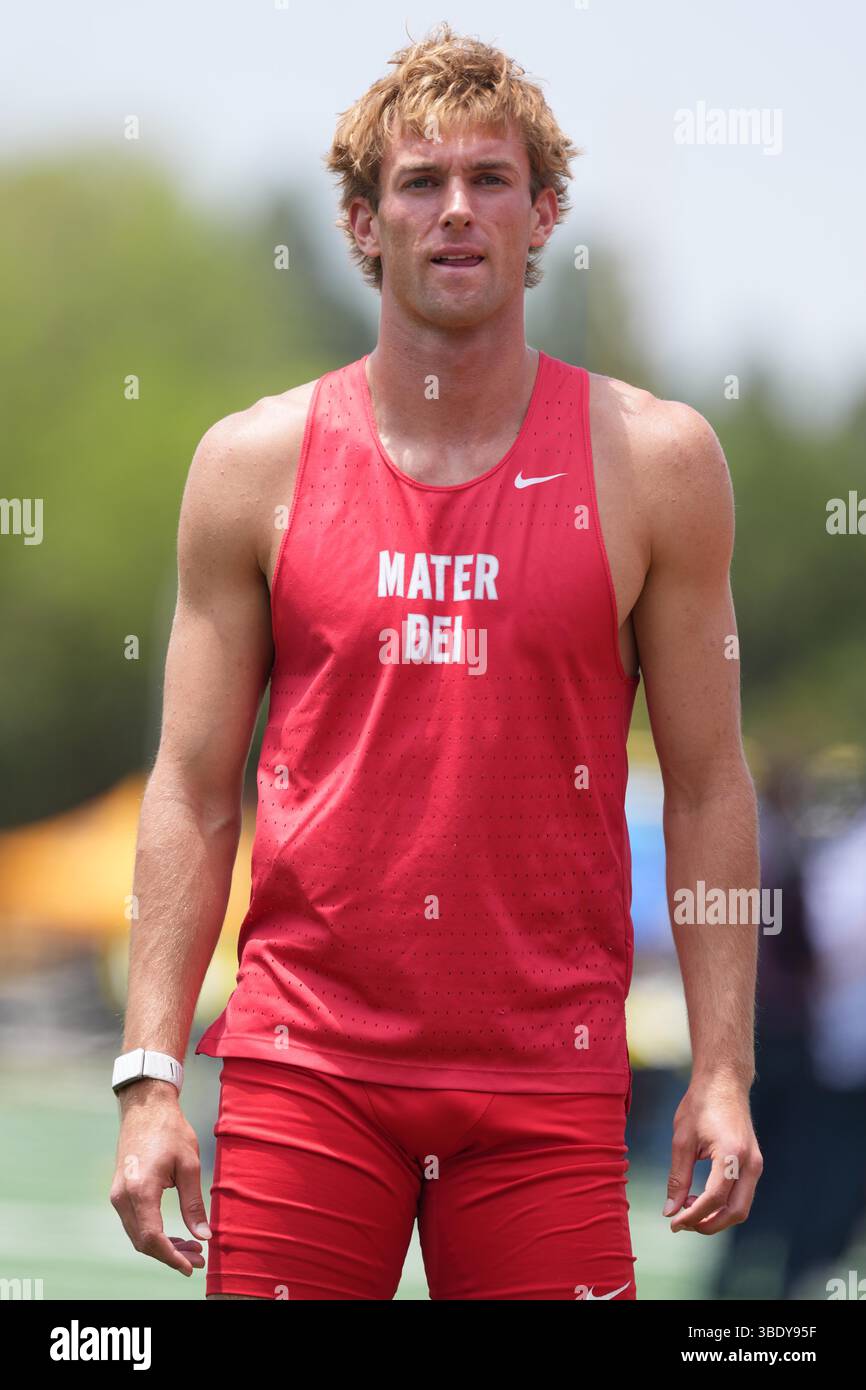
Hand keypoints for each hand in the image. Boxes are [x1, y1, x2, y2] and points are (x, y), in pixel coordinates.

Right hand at [110, 1080, 210, 1274]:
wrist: (145, 1107)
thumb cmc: (170, 1131)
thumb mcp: (189, 1165)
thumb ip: (194, 1204)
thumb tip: (204, 1236)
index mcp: (140, 1190)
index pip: (152, 1238)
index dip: (172, 1257)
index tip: (191, 1267)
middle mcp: (122, 1196)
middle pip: (143, 1242)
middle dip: (170, 1255)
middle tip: (198, 1259)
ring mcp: (117, 1195)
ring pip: (137, 1235)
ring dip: (162, 1247)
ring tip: (192, 1249)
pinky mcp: (119, 1192)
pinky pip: (134, 1223)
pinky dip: (152, 1234)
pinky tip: (174, 1235)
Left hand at [663, 1074, 762, 1233]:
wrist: (724, 1081)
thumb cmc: (700, 1105)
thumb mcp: (682, 1140)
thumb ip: (678, 1177)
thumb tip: (670, 1211)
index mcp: (732, 1154)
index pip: (715, 1198)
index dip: (693, 1215)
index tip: (673, 1223)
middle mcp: (750, 1163)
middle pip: (736, 1212)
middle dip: (708, 1224)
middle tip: (681, 1222)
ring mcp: (756, 1164)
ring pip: (741, 1207)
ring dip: (716, 1216)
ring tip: (687, 1207)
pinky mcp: (754, 1164)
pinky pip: (742, 1195)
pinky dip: (723, 1204)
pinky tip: (699, 1196)